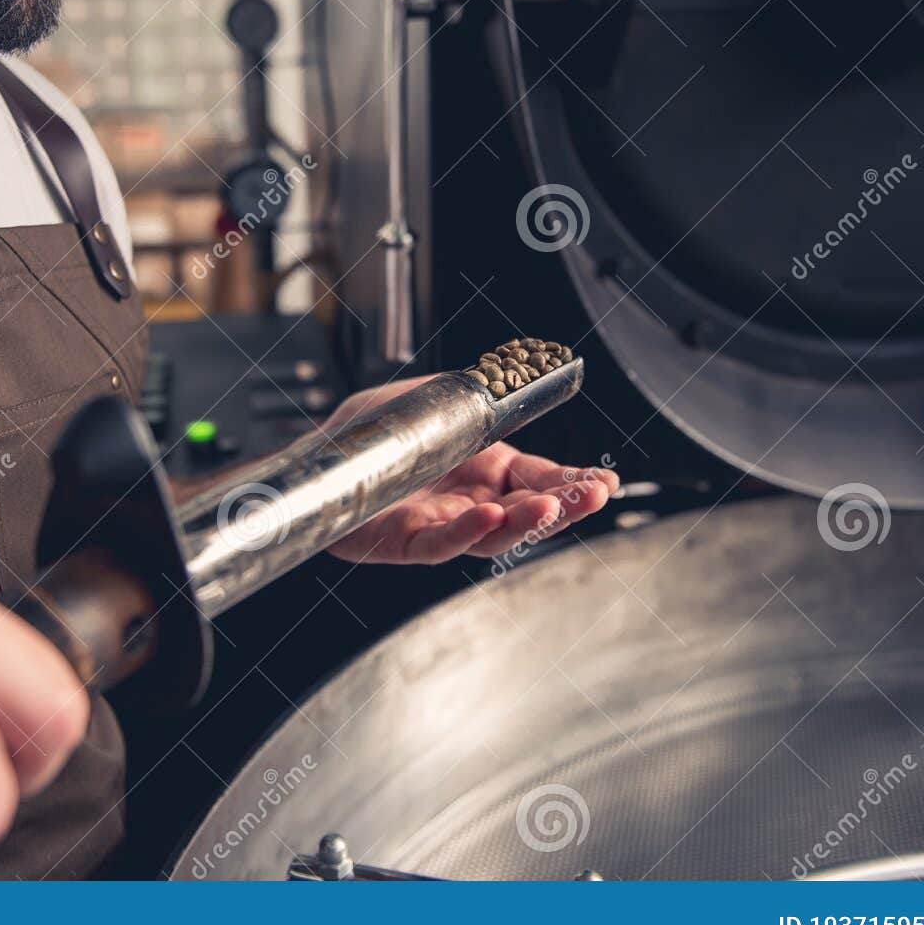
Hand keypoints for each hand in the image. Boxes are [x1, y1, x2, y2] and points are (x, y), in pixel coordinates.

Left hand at [324, 377, 618, 564]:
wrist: (319, 451)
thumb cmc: (373, 431)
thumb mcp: (434, 401)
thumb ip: (474, 397)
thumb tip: (514, 381)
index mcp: (486, 467)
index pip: (540, 478)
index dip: (574, 482)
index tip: (604, 481)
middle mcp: (471, 499)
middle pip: (527, 511)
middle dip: (565, 504)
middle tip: (593, 495)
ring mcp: (443, 523)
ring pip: (494, 534)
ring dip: (525, 523)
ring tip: (550, 507)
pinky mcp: (407, 542)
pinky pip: (441, 543)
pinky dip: (466, 532)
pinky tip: (488, 517)